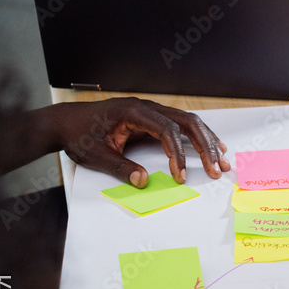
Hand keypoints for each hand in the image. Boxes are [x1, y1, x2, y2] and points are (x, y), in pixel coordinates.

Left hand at [53, 98, 230, 187]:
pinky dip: (197, 136)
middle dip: (205, 146)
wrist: (65, 122)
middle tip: (218, 167)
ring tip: (223, 158)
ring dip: (207, 140)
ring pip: (188, 121)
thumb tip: (144, 181)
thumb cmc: (78, 135)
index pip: (168, 130)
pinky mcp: (151, 118)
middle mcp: (147, 107)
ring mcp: (150, 111)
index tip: (180, 176)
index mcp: (133, 112)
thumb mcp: (96, 155)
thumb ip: (121, 168)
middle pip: (186, 122)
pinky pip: (180, 124)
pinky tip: (211, 145)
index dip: (178, 154)